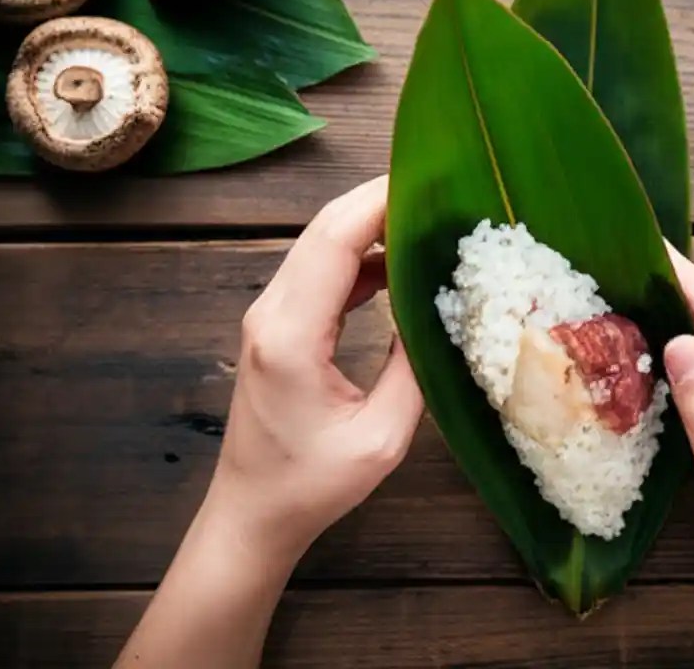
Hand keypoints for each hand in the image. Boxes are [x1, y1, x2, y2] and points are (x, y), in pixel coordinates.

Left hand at [117, 176, 423, 668]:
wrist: (251, 515)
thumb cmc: (311, 486)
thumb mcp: (382, 437)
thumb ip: (412, 368)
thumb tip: (442, 311)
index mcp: (291, 335)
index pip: (336, 240)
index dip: (381, 200)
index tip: (432, 178)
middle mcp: (271, 313)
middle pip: (324, 229)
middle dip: (380, 199)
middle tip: (441, 186)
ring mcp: (269, 317)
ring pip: (320, 246)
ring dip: (370, 225)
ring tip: (429, 217)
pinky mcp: (277, 327)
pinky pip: (319, 273)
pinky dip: (359, 257)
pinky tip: (399, 262)